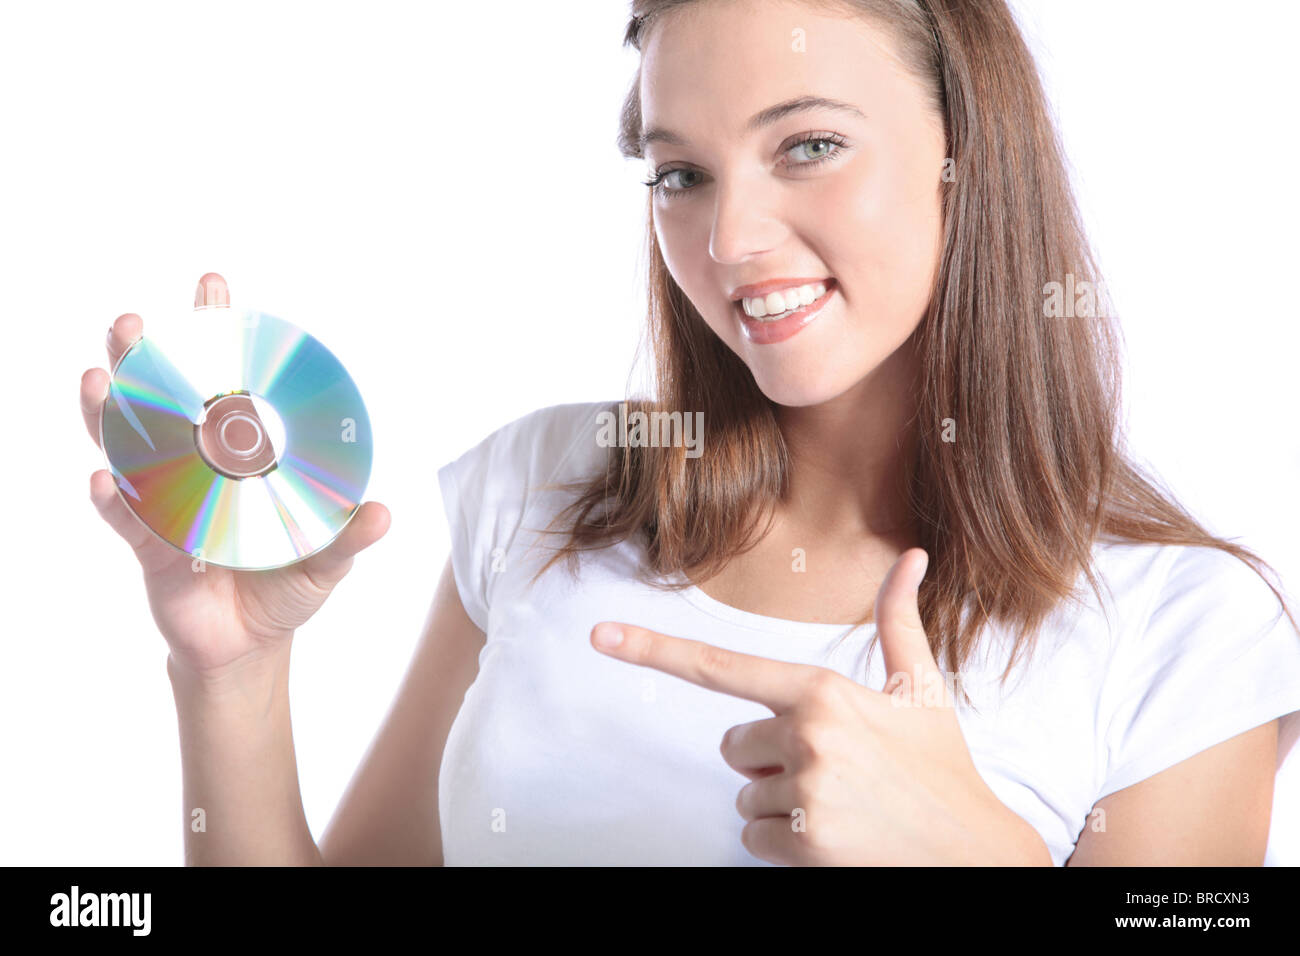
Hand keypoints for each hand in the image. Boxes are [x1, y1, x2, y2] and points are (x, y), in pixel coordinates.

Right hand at [80, 273, 389, 679]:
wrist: (249, 646)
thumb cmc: (284, 587)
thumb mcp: (324, 560)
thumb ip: (347, 537)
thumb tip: (383, 513)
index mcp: (236, 457)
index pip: (224, 385)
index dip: (213, 336)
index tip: (212, 285)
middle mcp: (193, 469)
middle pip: (162, 403)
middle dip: (144, 360)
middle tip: (133, 323)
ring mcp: (164, 504)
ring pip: (129, 450)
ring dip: (112, 414)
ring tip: (101, 378)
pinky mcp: (149, 549)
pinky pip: (127, 520)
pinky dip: (114, 499)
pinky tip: (104, 476)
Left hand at [590, 548, 1050, 865]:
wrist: (976, 851)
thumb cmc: (943, 767)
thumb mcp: (921, 688)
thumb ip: (898, 621)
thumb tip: (912, 556)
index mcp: (822, 691)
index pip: (721, 666)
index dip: (653, 649)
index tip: (602, 636)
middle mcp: (806, 735)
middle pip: (734, 745)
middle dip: (768, 759)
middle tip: (831, 769)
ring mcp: (804, 791)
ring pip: (744, 795)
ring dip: (780, 803)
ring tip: (840, 804)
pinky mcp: (804, 843)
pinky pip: (753, 838)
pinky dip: (784, 843)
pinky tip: (833, 836)